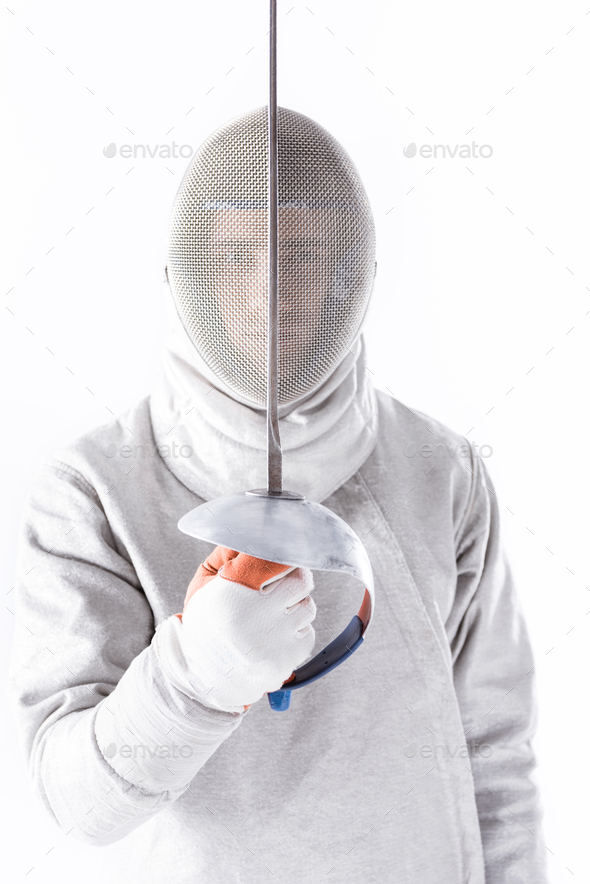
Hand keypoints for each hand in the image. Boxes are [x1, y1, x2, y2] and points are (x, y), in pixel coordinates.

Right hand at [176, 546, 316, 712]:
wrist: (204, 676)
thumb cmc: (207, 621)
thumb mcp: (204, 582)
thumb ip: (229, 553)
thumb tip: (258, 528)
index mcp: (230, 592)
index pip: (272, 557)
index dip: (282, 551)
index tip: (286, 547)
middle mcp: (254, 617)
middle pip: (301, 579)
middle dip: (293, 578)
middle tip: (278, 584)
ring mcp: (273, 641)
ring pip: (308, 606)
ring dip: (294, 606)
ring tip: (272, 613)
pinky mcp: (286, 660)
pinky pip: (308, 631)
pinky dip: (295, 630)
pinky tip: (275, 634)